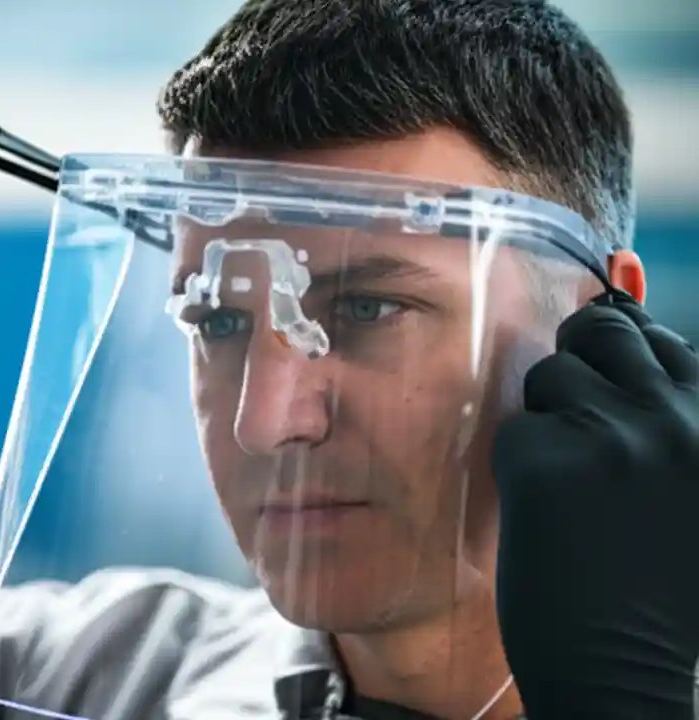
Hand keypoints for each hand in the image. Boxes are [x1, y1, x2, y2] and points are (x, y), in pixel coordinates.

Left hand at [493, 298, 698, 717]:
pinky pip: (516, 427)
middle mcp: (679, 416)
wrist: (624, 673)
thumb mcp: (696, 490)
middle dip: (579, 360)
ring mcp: (613, 434)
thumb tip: (631, 342)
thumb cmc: (663, 591)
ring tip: (566, 478)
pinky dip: (520, 462)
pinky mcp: (546, 458)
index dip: (625, 355)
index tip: (609, 384)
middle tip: (569, 410)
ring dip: (548, 415)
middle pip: (604, 334)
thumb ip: (679, 424)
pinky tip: (544, 509)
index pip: (665, 341)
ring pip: (553, 373)